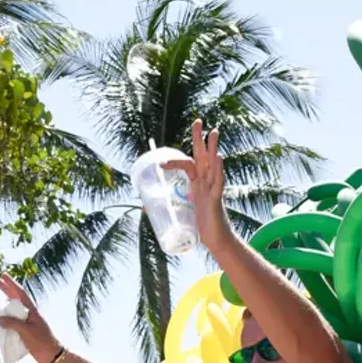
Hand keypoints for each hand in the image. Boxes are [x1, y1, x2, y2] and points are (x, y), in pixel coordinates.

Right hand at [0, 275, 61, 362]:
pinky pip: (11, 326)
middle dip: (5, 291)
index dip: (11, 284)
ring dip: (2, 314)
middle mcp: (28, 315)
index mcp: (32, 311)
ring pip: (11, 315)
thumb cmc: (42, 341)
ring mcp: (26, 324)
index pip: (20, 293)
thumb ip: (13, 323)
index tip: (3, 275)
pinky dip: (3, 327)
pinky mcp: (24, 333)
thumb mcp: (27, 331)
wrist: (52, 356)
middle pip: (15, 300)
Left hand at [162, 120, 230, 251]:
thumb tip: (143, 209)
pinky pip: (219, 182)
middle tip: (198, 121)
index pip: (187, 165)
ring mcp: (213, 189)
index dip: (174, 162)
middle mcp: (207, 183)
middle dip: (200, 139)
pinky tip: (219, 158)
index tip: (160, 164)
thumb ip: (165, 209)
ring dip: (213, 148)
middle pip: (203, 156)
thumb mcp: (182, 214)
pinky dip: (219, 170)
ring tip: (214, 132)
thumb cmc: (201, 227)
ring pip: (214, 165)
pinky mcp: (217, 199)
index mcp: (197, 185)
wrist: (217, 242)